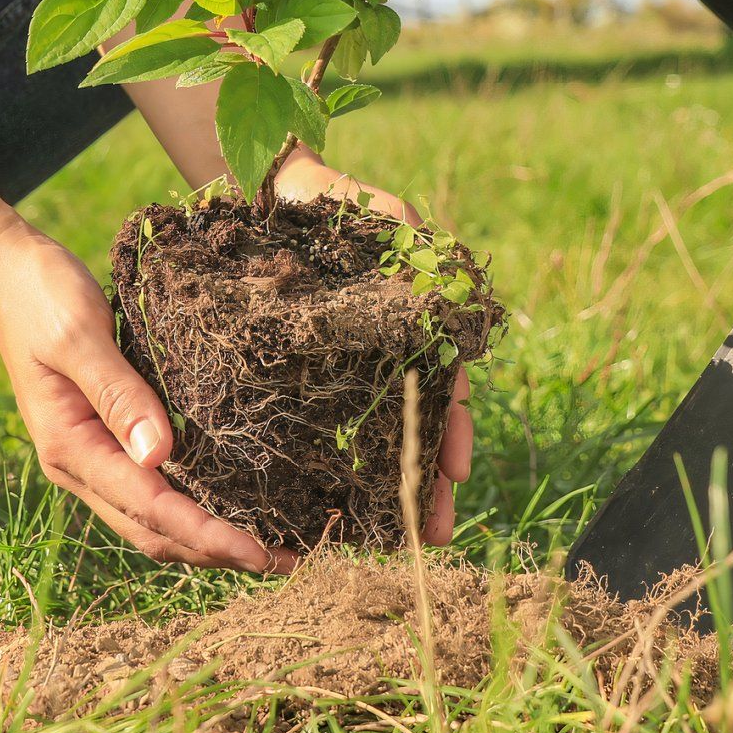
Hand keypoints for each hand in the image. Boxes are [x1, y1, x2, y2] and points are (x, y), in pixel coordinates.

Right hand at [0, 222, 285, 571]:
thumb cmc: (41, 297)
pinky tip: (233, 501)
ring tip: (273, 544)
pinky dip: (195, 505)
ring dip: (209, 537)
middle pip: (154, 531)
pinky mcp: (105, 438)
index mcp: (69, 446)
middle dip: (217, 551)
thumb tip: (159, 454)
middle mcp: (80, 464)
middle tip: (289, 561)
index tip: (259, 552)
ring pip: (154, 519)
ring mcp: (92, 456)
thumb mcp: (78, 335)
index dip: (207, 534)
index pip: (149, 508)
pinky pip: (154, 488)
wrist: (7, 273)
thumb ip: (117, 393)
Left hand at [277, 149, 472, 543]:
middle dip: (430, 482)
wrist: (275, 193)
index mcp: (415, 328)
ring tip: (395, 539)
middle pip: (418, 427)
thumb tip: (445, 284)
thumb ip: (412, 235)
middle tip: (434, 535)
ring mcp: (348, 371)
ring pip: (378, 438)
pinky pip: (326, 428)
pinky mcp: (303, 377)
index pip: (446, 386)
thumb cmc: (335, 201)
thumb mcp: (382, 212)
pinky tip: (337, 507)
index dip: (455, 429)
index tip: (458, 471)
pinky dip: (341, 468)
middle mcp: (388, 358)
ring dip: (392, 488)